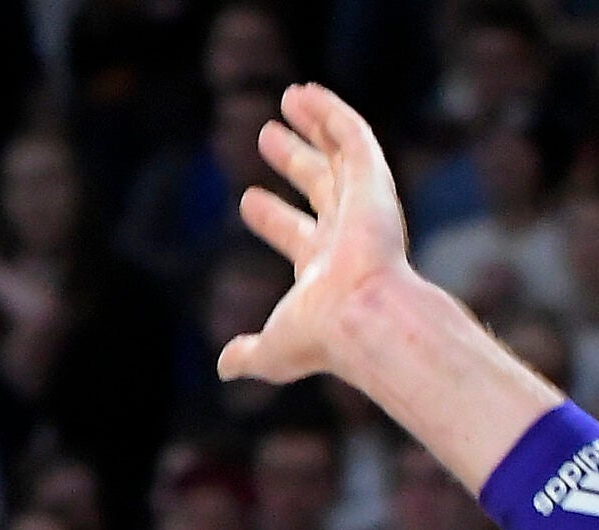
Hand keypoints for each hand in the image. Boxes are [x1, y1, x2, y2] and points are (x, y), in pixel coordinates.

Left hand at [217, 84, 413, 387]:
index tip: (248, 201)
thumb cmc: (319, 338)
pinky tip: (308, 94)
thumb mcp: (272, 351)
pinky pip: (353, 136)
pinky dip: (332, 114)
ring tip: (291, 97)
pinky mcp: (374, 180)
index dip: (271, 218)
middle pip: (317, 186)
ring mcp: (363, 205)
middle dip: (293, 160)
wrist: (361, 318)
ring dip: (316, 125)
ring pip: (339, 153)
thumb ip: (248, 354)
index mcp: (324, 270)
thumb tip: (224, 366)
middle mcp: (346, 234)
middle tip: (266, 136)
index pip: (294, 234)